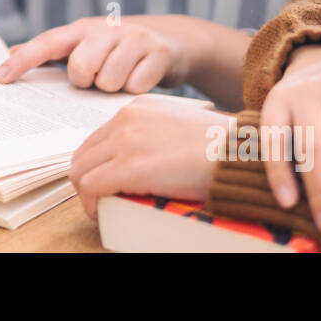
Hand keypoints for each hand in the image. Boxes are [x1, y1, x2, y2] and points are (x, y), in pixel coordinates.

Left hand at [0, 15, 200, 91]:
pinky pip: (136, 87)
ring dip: (112, 89)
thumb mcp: (86, 45)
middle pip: (81, 68)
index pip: (47, 42)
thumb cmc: (117, 50)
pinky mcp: (158, 53)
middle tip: (96, 80)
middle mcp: (106, 29)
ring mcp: (134, 39)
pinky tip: (140, 81)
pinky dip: (135, 91)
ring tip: (120, 80)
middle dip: (86, 82)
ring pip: (109, 81)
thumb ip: (52, 52)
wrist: (173, 42)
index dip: (22, 61)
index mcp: (82, 29)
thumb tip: (10, 53)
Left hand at [69, 95, 231, 216]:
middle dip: (87, 180)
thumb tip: (137, 159)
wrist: (239, 152)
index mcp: (137, 108)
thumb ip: (152, 133)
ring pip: (81, 171)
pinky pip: (91, 188)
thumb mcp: (176, 125)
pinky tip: (101, 212)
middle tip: (99, 199)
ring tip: (101, 208)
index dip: (95, 164)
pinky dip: (91, 204)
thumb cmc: (218, 146)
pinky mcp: (131, 167)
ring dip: (87, 194)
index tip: (103, 182)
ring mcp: (127, 141)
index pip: (97, 138)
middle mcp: (126, 119)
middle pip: (83, 154)